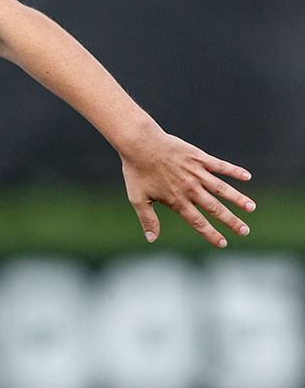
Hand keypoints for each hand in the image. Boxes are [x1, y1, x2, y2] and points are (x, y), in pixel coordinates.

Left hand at [120, 130, 253, 246]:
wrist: (140, 144)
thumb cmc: (136, 172)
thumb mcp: (137, 199)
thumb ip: (148, 219)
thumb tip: (151, 239)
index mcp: (177, 200)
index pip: (198, 222)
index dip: (211, 234)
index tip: (223, 243)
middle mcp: (190, 189)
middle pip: (215, 208)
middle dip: (231, 221)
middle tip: (245, 231)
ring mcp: (197, 173)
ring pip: (222, 189)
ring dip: (238, 199)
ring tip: (251, 207)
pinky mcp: (200, 158)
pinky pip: (221, 166)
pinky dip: (234, 171)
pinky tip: (247, 177)